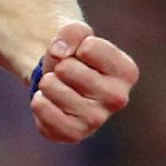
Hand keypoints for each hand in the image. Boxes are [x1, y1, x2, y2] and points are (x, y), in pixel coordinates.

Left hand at [31, 20, 138, 142]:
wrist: (59, 78)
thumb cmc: (73, 54)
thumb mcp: (75, 32)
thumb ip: (72, 31)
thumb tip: (59, 53)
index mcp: (126, 71)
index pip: (88, 47)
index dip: (74, 44)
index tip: (79, 53)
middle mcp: (118, 98)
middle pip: (67, 69)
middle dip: (58, 64)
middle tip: (64, 71)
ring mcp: (97, 119)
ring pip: (53, 89)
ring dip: (46, 82)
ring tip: (56, 85)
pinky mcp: (74, 133)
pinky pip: (45, 114)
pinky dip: (39, 102)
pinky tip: (48, 101)